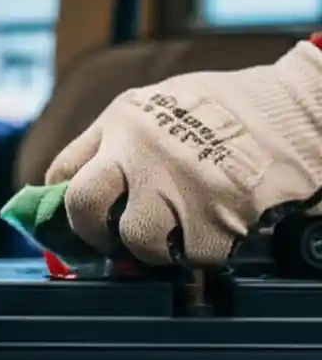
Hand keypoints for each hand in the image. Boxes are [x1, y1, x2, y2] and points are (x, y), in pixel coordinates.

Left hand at [45, 41, 321, 265]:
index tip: (78, 221)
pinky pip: (193, 254)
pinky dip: (204, 251)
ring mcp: (180, 180)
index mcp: (122, 120)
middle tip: (110, 240)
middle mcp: (142, 148)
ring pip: (137, 241)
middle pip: (82, 206)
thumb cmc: (229, 108)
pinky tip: (218, 228)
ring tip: (176, 233)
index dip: (63, 206)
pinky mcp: (219, 210)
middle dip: (90, 233)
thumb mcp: (160, 105)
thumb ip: (118, 141)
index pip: (62, 173)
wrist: (301, 107)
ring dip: (154, 249)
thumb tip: (75, 187)